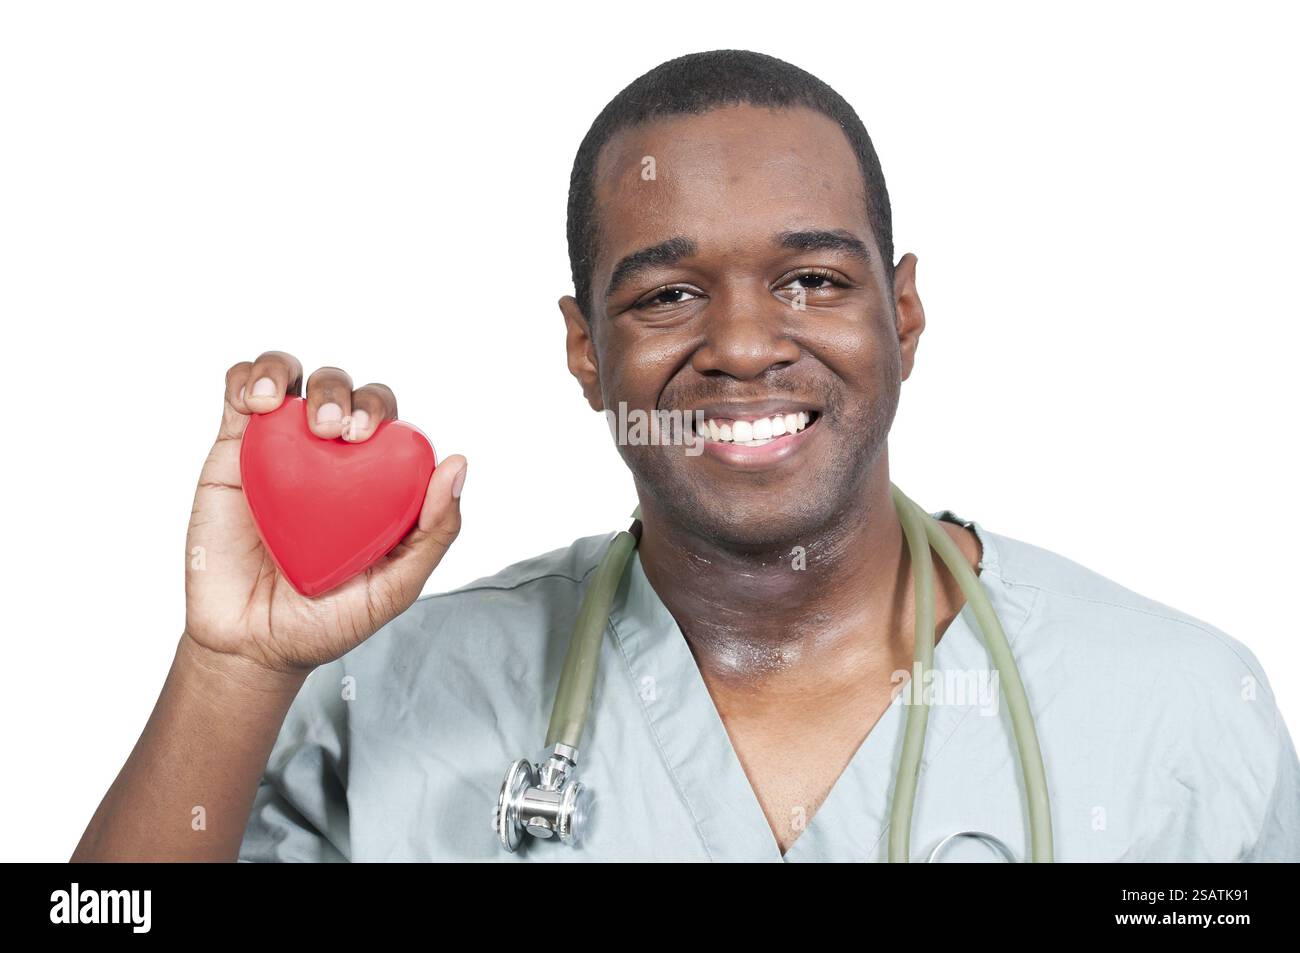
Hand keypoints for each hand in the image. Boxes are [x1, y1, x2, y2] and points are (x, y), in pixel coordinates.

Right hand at [183, 351, 466, 673]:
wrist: (251, 645)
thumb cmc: (327, 619)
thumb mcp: (395, 586)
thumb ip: (433, 532)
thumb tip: (458, 464)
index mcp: (372, 477)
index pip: (386, 420)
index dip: (379, 411)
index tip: (366, 436)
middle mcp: (329, 455)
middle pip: (343, 391)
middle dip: (343, 395)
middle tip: (334, 432)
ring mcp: (280, 448)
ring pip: (292, 378)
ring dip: (289, 372)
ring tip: (279, 405)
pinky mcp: (232, 451)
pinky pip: (240, 394)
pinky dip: (247, 377)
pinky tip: (255, 400)